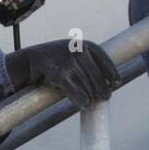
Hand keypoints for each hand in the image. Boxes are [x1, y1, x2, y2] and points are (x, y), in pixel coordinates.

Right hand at [5, 38, 120, 108]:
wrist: (31, 59)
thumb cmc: (57, 59)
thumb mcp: (74, 53)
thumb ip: (89, 62)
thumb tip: (108, 80)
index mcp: (84, 44)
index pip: (103, 58)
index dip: (112, 72)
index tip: (117, 83)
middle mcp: (78, 50)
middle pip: (96, 73)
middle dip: (102, 87)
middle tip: (106, 97)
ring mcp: (68, 61)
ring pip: (86, 83)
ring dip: (92, 95)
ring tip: (94, 103)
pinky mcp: (59, 73)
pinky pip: (73, 89)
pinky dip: (80, 98)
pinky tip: (85, 105)